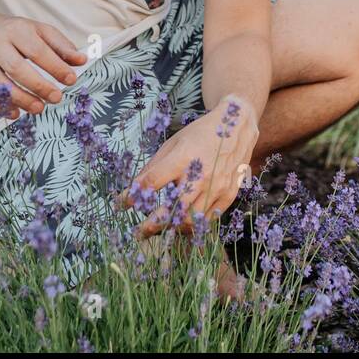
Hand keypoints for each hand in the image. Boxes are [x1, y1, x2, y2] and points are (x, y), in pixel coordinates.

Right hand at [0, 13, 86, 117]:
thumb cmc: (17, 34)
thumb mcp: (40, 32)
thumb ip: (62, 46)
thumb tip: (82, 61)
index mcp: (16, 30)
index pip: (37, 50)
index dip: (55, 67)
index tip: (71, 80)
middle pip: (16, 68)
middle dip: (38, 86)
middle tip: (56, 98)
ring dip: (19, 99)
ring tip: (39, 108)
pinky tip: (15, 113)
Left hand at [120, 96, 259, 236]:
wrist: (237, 126)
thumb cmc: (200, 134)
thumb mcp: (173, 142)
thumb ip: (155, 166)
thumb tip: (135, 188)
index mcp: (183, 157)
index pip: (152, 181)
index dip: (132, 196)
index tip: (120, 204)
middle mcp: (201, 174)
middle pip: (174, 208)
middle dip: (153, 223)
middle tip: (140, 232)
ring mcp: (217, 186)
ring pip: (192, 220)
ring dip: (173, 228)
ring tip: (161, 229)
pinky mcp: (229, 194)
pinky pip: (208, 220)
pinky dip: (193, 226)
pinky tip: (182, 225)